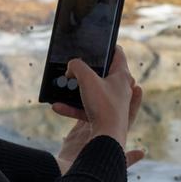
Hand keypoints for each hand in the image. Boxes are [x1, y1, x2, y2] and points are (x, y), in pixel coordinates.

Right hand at [52, 46, 141, 162]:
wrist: (106, 138)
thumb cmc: (103, 106)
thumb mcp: (87, 79)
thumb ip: (77, 66)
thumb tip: (71, 67)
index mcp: (122, 77)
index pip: (118, 54)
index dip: (108, 46)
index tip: (98, 43)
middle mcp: (120, 90)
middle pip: (104, 73)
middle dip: (89, 70)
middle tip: (77, 67)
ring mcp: (112, 105)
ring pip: (93, 92)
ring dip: (77, 90)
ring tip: (64, 87)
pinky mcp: (102, 118)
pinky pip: (85, 109)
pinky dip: (73, 108)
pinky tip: (58, 107)